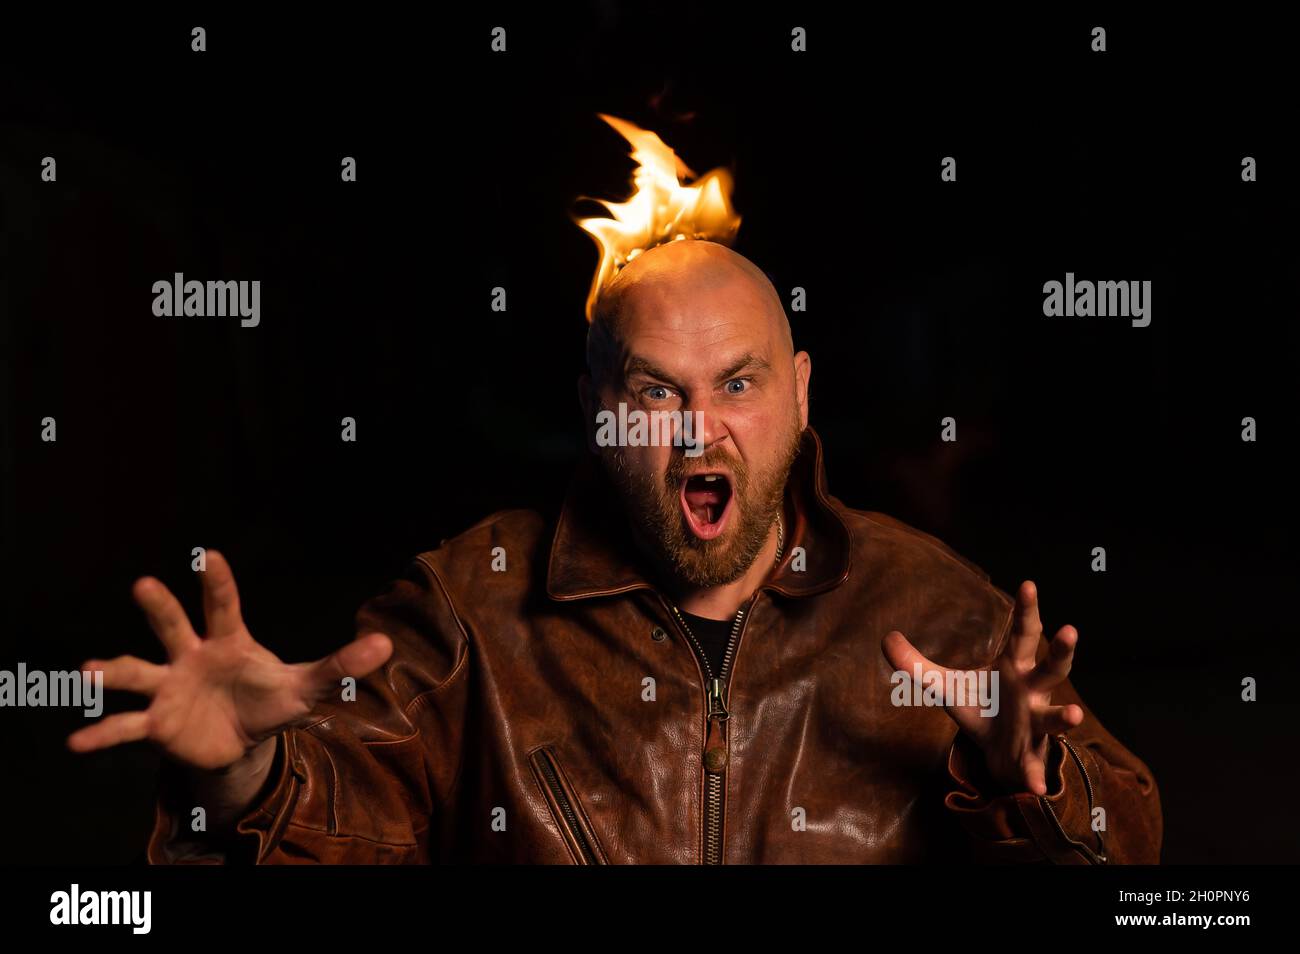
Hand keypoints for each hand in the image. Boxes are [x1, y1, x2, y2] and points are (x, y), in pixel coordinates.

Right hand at [67, 549, 393, 770]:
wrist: (239, 743)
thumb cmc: (269, 701)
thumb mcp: (307, 687)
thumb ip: (341, 666)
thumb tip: (385, 644)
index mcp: (228, 641)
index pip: (224, 605)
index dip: (217, 582)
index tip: (210, 555)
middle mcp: (191, 656)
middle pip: (173, 626)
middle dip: (160, 607)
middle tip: (144, 584)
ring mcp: (169, 687)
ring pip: (139, 672)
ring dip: (115, 671)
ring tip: (90, 671)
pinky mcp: (156, 723)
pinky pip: (126, 727)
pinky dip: (103, 733)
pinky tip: (77, 742)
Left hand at [881, 580, 1082, 795]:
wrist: (995, 751)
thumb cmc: (981, 706)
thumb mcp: (945, 684)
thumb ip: (916, 664)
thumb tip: (886, 638)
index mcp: (1014, 667)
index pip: (1023, 633)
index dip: (1027, 610)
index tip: (1028, 585)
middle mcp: (1031, 691)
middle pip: (1052, 668)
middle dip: (1061, 652)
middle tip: (1070, 630)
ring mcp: (1034, 724)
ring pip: (1054, 718)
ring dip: (1064, 717)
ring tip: (1073, 714)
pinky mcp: (1028, 754)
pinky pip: (1033, 766)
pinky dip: (1034, 776)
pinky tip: (1036, 789)